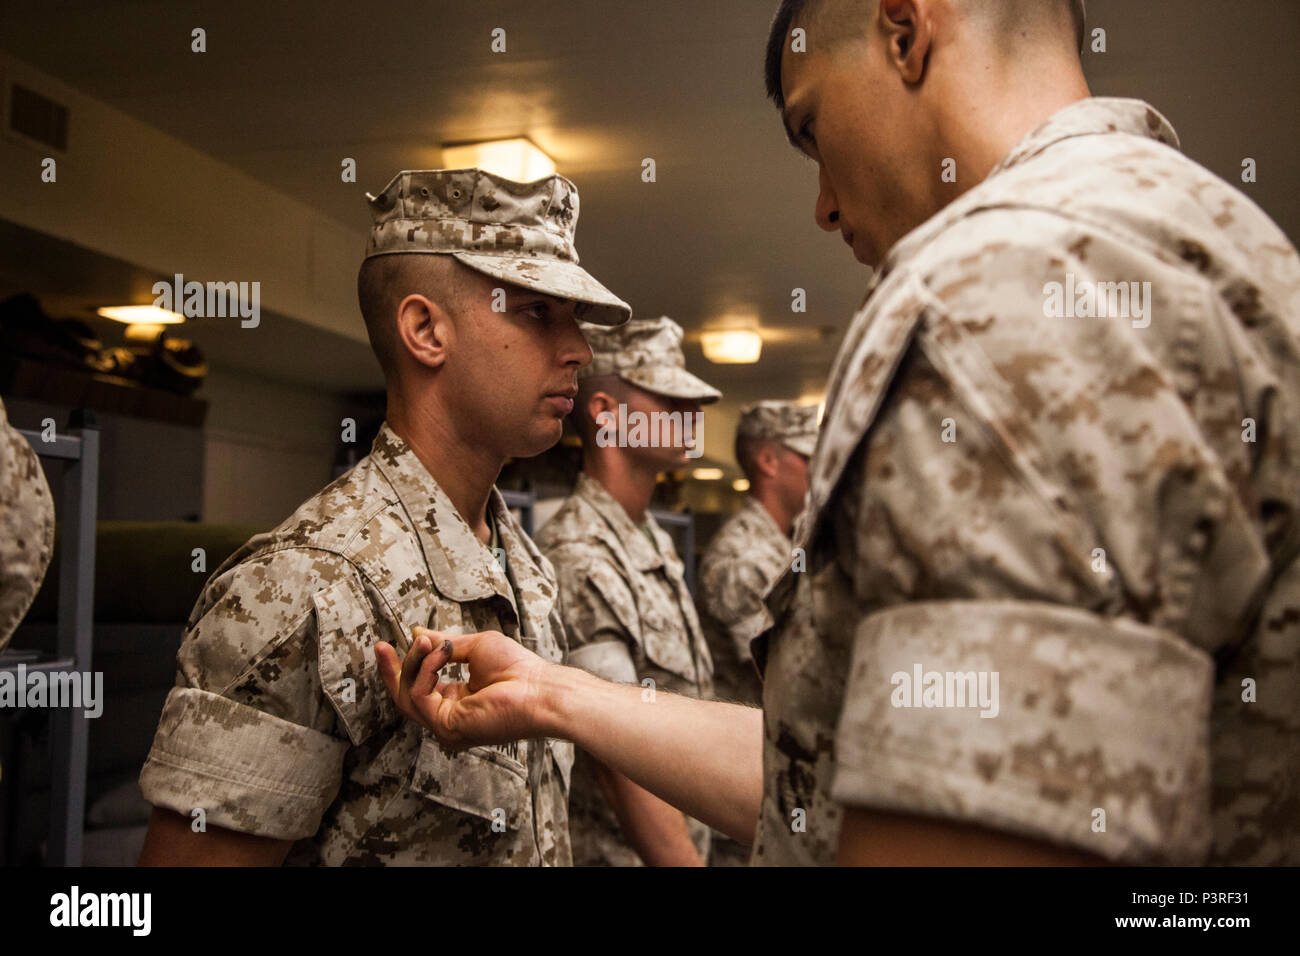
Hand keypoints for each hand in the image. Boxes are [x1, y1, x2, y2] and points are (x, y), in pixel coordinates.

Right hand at [374, 627, 551, 749]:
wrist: (539, 687)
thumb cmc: (518, 668)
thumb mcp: (474, 647)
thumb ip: (444, 644)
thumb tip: (417, 632)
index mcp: (455, 701)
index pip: (417, 687)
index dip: (402, 666)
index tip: (388, 643)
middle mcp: (447, 718)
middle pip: (404, 696)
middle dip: (392, 670)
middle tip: (381, 646)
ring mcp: (446, 727)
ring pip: (408, 695)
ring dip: (414, 662)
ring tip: (426, 642)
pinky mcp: (447, 727)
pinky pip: (420, 695)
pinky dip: (427, 669)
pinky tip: (441, 652)